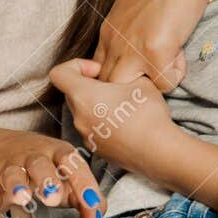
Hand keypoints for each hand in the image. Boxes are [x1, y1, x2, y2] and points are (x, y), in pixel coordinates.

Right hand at [0, 124, 102, 217]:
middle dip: (47, 180)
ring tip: (22, 199)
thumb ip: (83, 198)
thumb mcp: (65, 175)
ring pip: (12, 174)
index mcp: (57, 153)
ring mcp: (9, 166)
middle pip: (39, 164)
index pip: (72, 164)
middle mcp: (33, 156)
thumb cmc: (41, 165)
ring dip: (17, 186)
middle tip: (53, 198)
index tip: (92, 204)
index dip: (84, 183)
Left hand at [50, 59, 176, 173]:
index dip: (76, 66)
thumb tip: (116, 76)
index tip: (98, 72)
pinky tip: (125, 125)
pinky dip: (102, 123)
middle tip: (113, 87)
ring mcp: (85, 136)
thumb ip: (120, 72)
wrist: (159, 152)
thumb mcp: (139, 80)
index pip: (58, 74)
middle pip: (71, 93)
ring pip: (82, 112)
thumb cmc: (148, 114)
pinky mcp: (95, 149)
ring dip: (96, 106)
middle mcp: (78, 118)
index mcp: (83, 96)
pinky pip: (92, 129)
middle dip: (89, 86)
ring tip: (122, 107)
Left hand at [93, 0, 217, 89]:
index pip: (97, 71)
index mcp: (108, 32)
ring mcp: (132, 50)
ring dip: (151, 84)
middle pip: (108, 86)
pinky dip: (176, 73)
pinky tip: (180, 50)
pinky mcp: (154, 53)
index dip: (119, 76)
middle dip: (131, 87)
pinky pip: (165, 84)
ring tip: (166, 62)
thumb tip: (136, 45)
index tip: (139, 67)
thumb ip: (127, 30)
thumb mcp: (131, 7)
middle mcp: (114, 43)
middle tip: (153, 72)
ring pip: (130, 91)